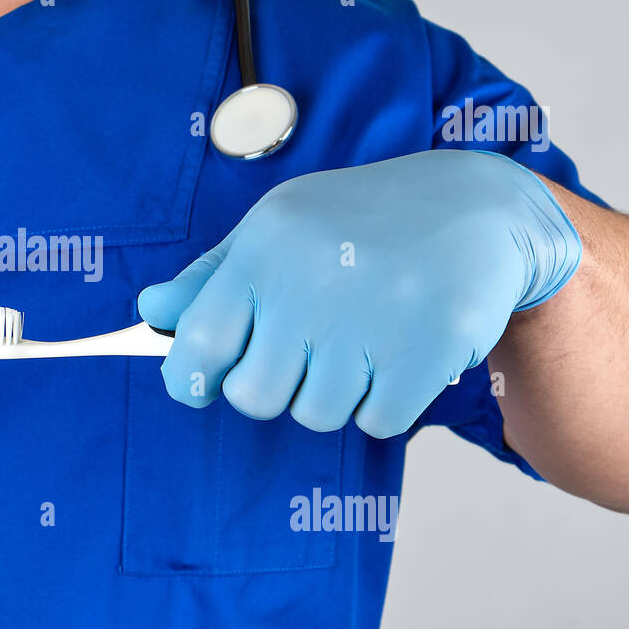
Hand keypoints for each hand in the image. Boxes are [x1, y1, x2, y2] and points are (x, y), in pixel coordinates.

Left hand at [138, 150, 580, 437]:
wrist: (476, 207)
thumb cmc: (359, 221)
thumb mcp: (278, 227)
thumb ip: (212, 276)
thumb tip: (151, 310)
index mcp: (265, 253)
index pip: (198, 343)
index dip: (190, 378)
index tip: (204, 382)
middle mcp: (310, 287)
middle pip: (254, 398)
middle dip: (274, 388)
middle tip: (305, 352)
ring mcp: (369, 323)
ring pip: (317, 415)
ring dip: (336, 393)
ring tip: (362, 338)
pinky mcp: (425, 354)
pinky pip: (378, 422)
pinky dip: (386, 402)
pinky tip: (398, 352)